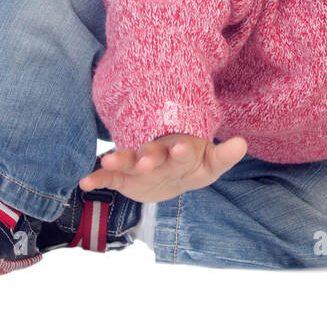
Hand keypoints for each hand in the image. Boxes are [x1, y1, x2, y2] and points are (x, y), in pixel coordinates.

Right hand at [78, 133, 247, 203]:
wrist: (171, 170)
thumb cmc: (194, 164)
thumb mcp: (211, 164)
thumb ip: (224, 156)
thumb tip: (242, 143)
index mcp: (180, 150)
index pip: (182, 150)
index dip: (182, 150)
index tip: (182, 148)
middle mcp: (157, 154)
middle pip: (152, 153)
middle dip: (149, 156)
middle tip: (146, 162)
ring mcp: (138, 164)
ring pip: (128, 160)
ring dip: (119, 159)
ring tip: (108, 159)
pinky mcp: (123, 178)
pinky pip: (109, 176)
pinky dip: (97, 178)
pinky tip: (84, 183)